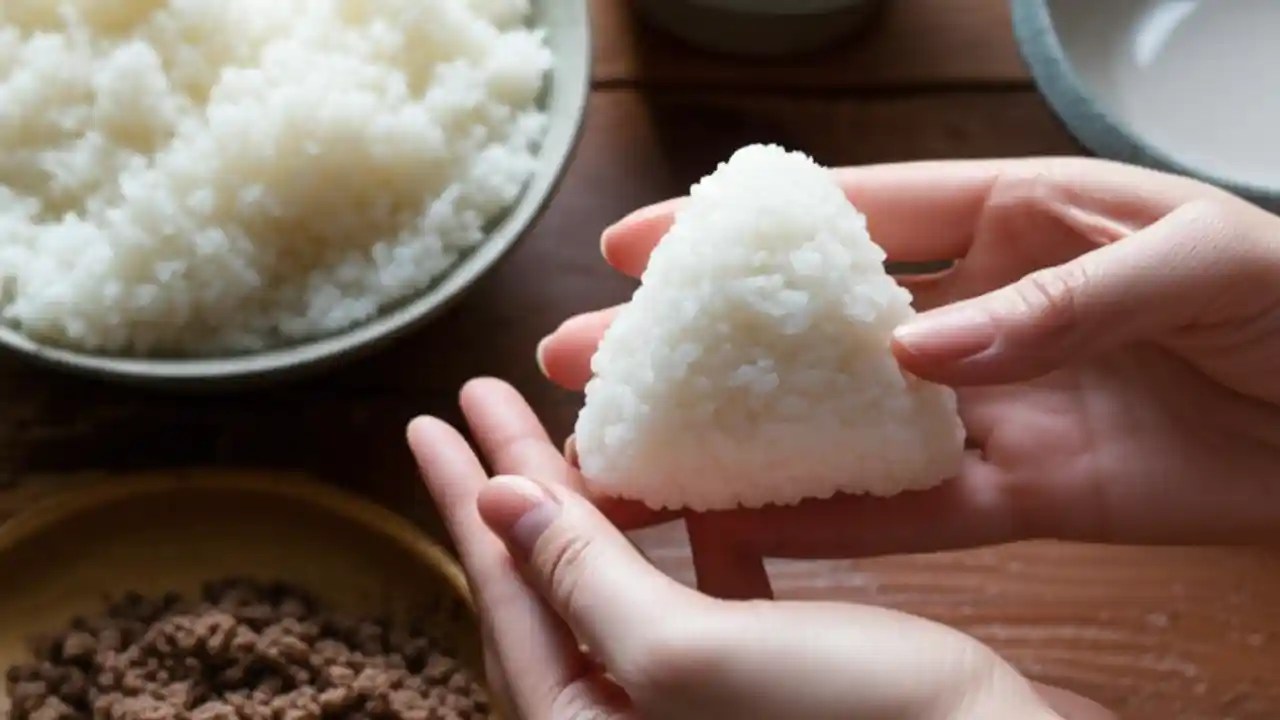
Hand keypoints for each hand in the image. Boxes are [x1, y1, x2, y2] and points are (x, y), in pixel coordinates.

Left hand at [407, 379, 1111, 718]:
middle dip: (515, 490)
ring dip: (596, 503)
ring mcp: (705, 698)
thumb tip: (497, 504)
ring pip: (623, 579)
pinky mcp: (772, 673)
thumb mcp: (693, 656)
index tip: (434, 417)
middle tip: (477, 403)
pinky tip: (691, 478)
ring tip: (572, 426)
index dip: (466, 500)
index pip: (506, 600)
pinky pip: (704, 587)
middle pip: (552, 585)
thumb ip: (585, 584)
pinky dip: (691, 529)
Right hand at [537, 157, 1279, 592]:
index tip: (635, 249)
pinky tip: (745, 530)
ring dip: (739, 439)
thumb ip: (1054, 298)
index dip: (736, 233)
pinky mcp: (1018, 493)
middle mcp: (972, 311)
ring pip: (836, 425)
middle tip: (587, 358)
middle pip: (806, 327)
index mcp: (1006, 218)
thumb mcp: (1192, 259)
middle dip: (697, 343)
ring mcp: (985, 407)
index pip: (846, 216)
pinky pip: (908, 511)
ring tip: (635, 451)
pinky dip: (830, 524)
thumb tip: (916, 351)